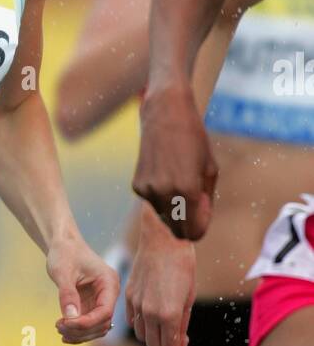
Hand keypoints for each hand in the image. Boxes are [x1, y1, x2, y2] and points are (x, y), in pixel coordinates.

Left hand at [48, 236, 119, 343]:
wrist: (63, 245)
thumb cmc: (65, 253)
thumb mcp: (63, 271)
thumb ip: (67, 294)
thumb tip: (70, 317)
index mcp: (108, 283)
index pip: (105, 311)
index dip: (87, 323)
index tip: (66, 323)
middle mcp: (108, 293)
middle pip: (102, 323)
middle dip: (81, 330)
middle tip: (59, 327)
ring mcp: (100, 300)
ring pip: (96, 328)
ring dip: (79, 334)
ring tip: (59, 329)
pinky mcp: (91, 305)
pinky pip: (88, 325)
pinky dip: (77, 332)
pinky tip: (63, 332)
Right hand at [126, 221, 196, 345]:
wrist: (164, 240)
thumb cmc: (182, 267)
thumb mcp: (189, 298)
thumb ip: (183, 325)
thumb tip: (181, 345)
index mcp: (169, 314)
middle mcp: (150, 313)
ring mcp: (136, 304)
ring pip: (141, 335)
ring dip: (152, 338)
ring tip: (164, 330)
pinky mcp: (128, 296)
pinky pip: (131, 320)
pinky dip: (141, 325)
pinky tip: (151, 319)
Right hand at [132, 84, 217, 239]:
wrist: (166, 113)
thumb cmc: (194, 139)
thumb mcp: (209, 169)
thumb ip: (206, 200)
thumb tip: (197, 223)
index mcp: (188, 190)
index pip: (193, 231)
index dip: (199, 229)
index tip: (201, 219)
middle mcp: (165, 193)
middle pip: (176, 228)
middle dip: (185, 222)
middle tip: (192, 204)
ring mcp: (148, 190)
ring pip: (163, 215)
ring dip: (172, 207)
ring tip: (177, 180)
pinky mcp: (136, 186)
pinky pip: (151, 202)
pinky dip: (159, 195)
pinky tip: (163, 173)